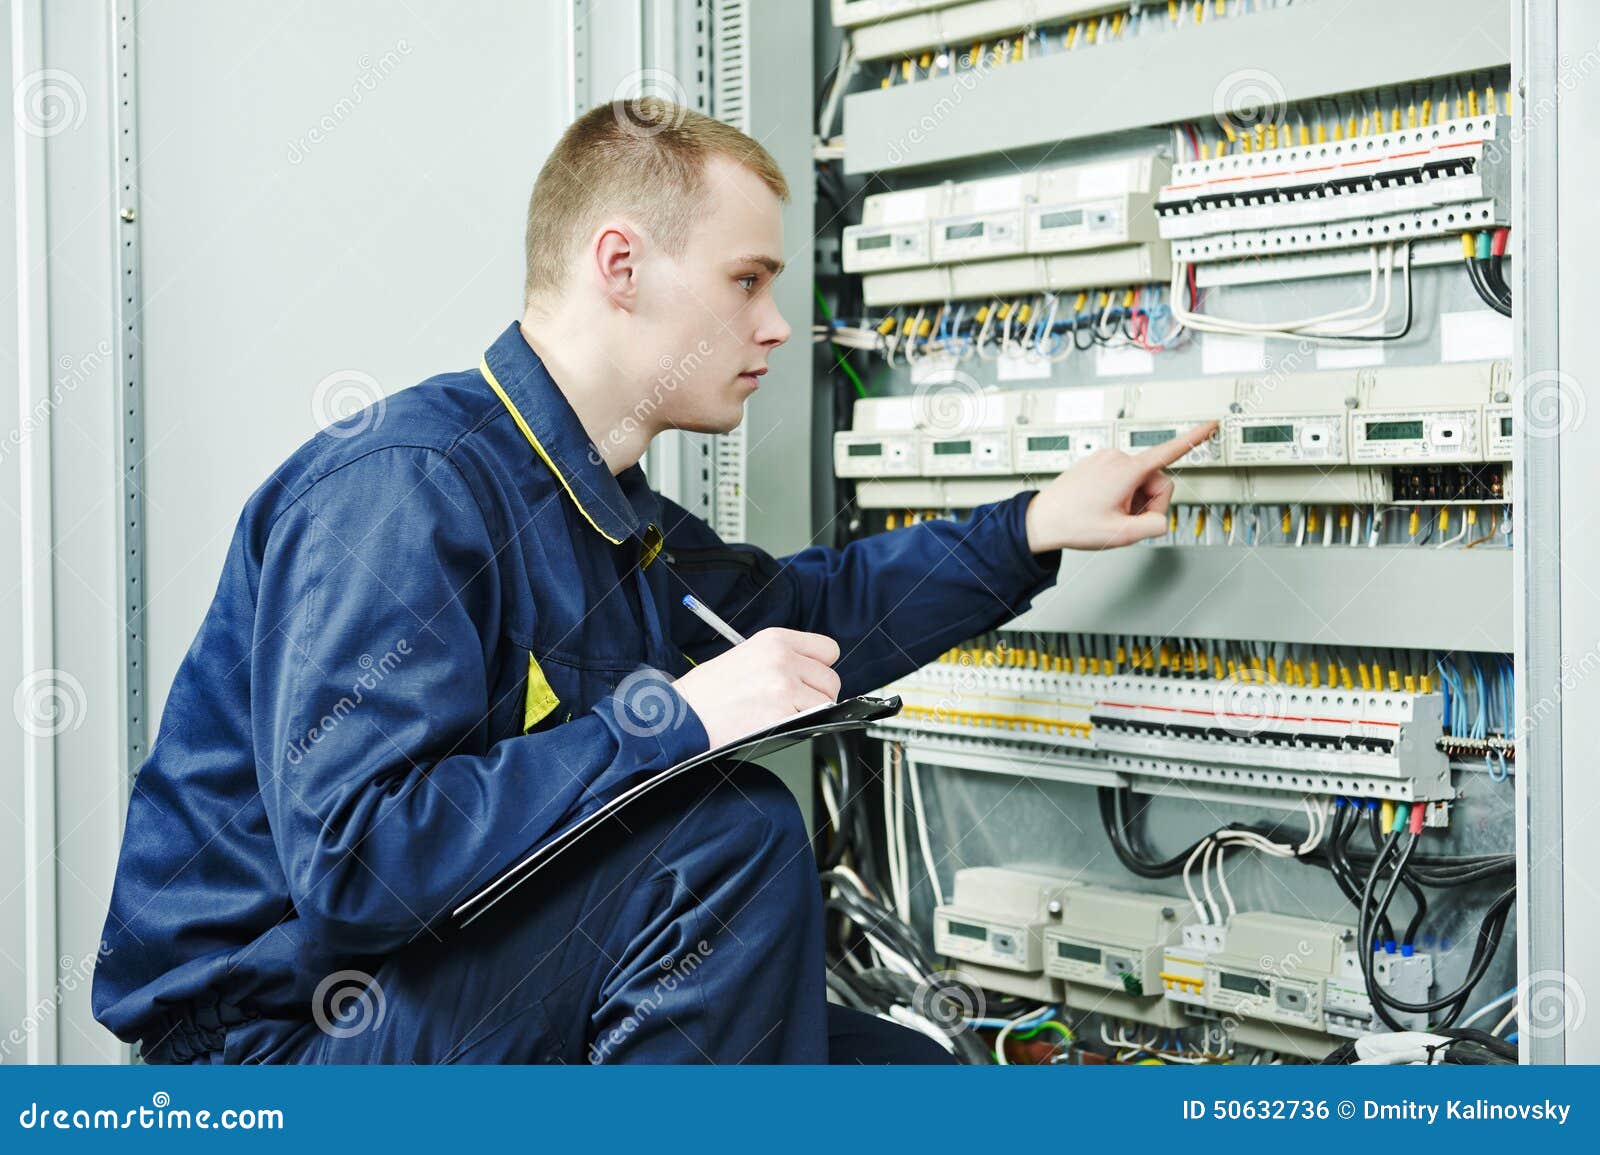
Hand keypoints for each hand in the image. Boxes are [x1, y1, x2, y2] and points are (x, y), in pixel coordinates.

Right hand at [672, 627, 841, 747]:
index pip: (828, 649)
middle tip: (792, 704)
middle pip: (831, 679)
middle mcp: (783, 659)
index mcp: (775, 640)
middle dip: (816, 695)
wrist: (684, 715)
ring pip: (826, 703)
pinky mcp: (783, 715)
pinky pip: (813, 723)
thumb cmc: (709, 691)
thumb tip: (811, 672)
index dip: (819, 668)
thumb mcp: (747, 655)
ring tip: (782, 715)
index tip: (808, 678)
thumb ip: (782, 658)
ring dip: (810, 713)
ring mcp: (785, 687)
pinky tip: (776, 726)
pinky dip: (800, 728)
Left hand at [1024, 421, 1218, 551]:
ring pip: (1140, 481)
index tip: (1212, 424)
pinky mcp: (1098, 463)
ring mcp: (1106, 459)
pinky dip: (1121, 494)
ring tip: (1110, 513)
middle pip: (1157, 480)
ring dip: (1133, 500)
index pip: (1170, 451)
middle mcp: (1118, 458)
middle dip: (1148, 503)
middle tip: (1125, 521)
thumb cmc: (1073, 524)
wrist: (1042, 520)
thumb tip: (1161, 520)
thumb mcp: (1121, 535)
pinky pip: (1124, 479)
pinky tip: (1102, 506)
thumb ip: (1153, 527)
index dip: (1195, 438)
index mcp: (1127, 470)